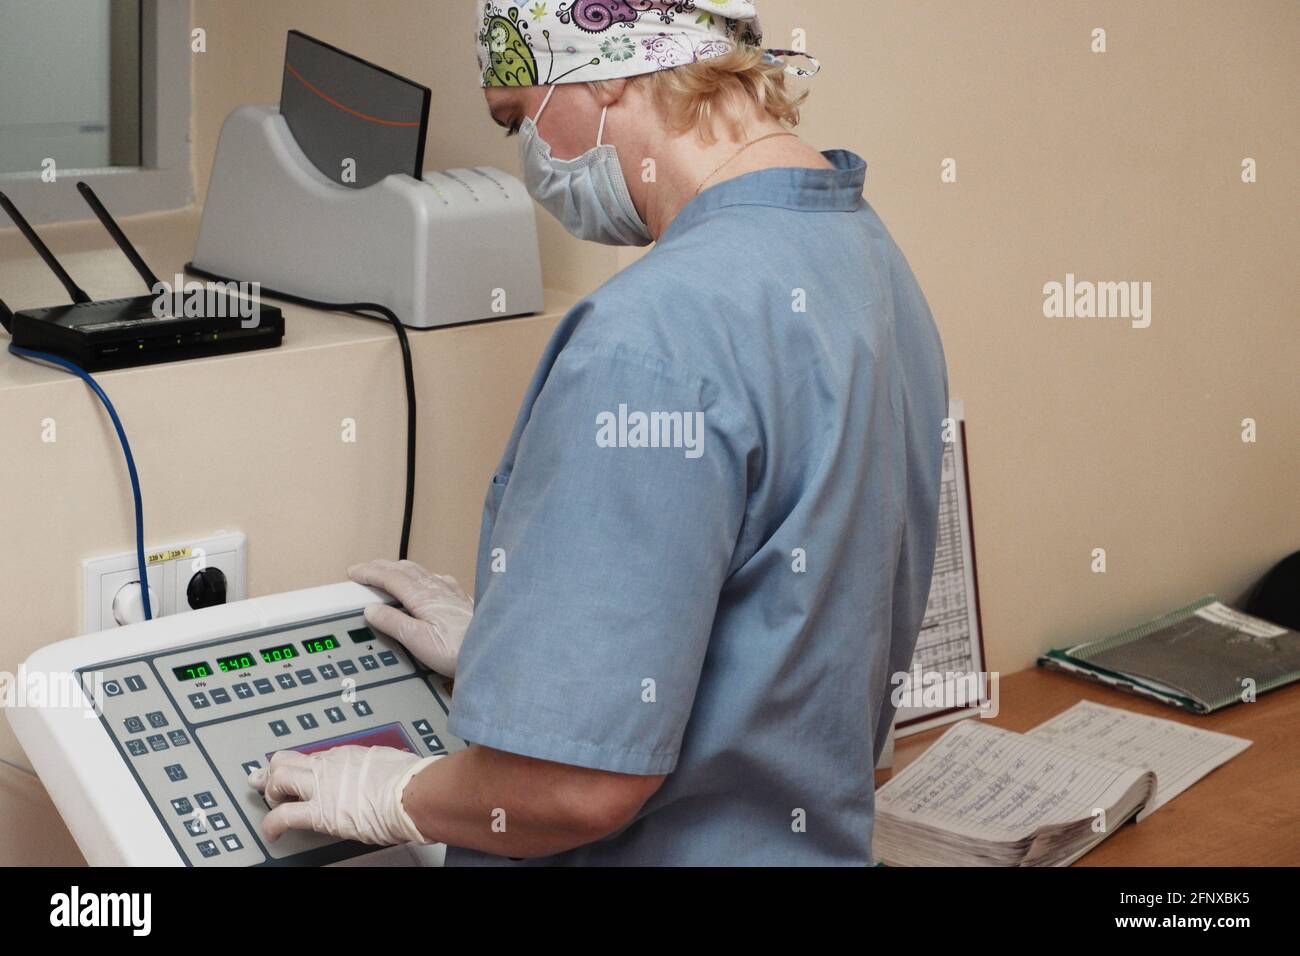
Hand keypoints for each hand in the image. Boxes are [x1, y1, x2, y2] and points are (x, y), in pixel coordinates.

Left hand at [248, 746, 440, 844]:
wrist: (412, 793)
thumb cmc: (411, 780)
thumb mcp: (393, 761)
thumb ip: (382, 764)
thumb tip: (392, 766)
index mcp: (348, 754)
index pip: (315, 758)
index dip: (304, 767)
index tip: (301, 773)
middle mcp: (330, 765)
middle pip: (287, 760)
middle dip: (273, 772)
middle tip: (266, 782)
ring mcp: (322, 786)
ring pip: (279, 778)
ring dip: (271, 792)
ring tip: (273, 806)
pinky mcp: (319, 812)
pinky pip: (284, 815)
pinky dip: (271, 824)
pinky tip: (271, 833)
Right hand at [348, 559, 472, 675]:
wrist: (493, 652)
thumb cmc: (459, 650)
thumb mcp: (418, 641)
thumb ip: (394, 623)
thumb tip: (372, 611)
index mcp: (423, 597)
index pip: (390, 577)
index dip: (370, 572)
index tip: (355, 571)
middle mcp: (438, 589)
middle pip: (405, 570)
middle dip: (383, 567)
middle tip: (367, 568)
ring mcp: (452, 593)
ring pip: (422, 572)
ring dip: (402, 569)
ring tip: (391, 570)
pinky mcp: (463, 602)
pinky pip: (440, 580)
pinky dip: (426, 576)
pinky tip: (431, 579)